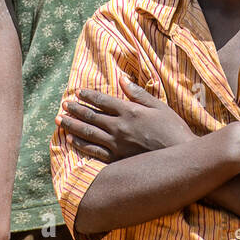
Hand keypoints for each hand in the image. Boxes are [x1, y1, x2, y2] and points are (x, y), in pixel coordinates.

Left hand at [57, 78, 195, 162]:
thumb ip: (138, 94)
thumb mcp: (159, 106)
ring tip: (60, 120)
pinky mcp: (117, 159)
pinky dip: (81, 144)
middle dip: (75, 110)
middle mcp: (119, 127)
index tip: (77, 92)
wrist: (179, 159)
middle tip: (63, 105)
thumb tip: (122, 80)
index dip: (89, 95)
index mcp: (129, 111)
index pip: (103, 101)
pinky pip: (94, 151)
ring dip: (72, 125)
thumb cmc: (173, 129)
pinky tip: (71, 140)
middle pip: (91, 116)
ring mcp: (116, 145)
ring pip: (88, 133)